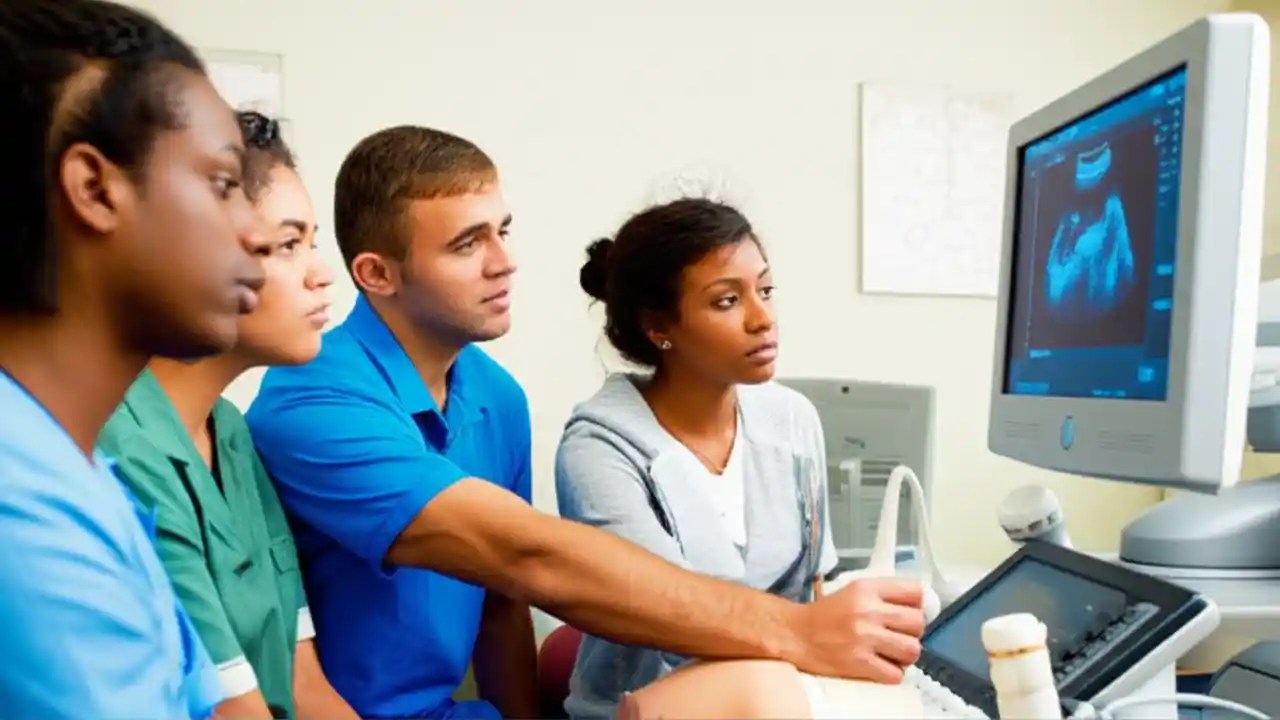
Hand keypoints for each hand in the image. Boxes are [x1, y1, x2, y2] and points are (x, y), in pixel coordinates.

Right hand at [787, 577, 925, 682]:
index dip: (917, 604)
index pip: (915, 592)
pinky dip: (892, 674)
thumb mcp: (853, 591)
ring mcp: (865, 638)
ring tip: (892, 653)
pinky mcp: (860, 663)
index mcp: (867, 589)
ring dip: (905, 655)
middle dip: (912, 632)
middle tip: (898, 635)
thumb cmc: (825, 615)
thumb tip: (919, 607)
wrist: (796, 635)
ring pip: (912, 650)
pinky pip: (895, 674)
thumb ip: (883, 595)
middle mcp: (868, 611)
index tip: (908, 612)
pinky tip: (881, 666)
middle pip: (917, 622)